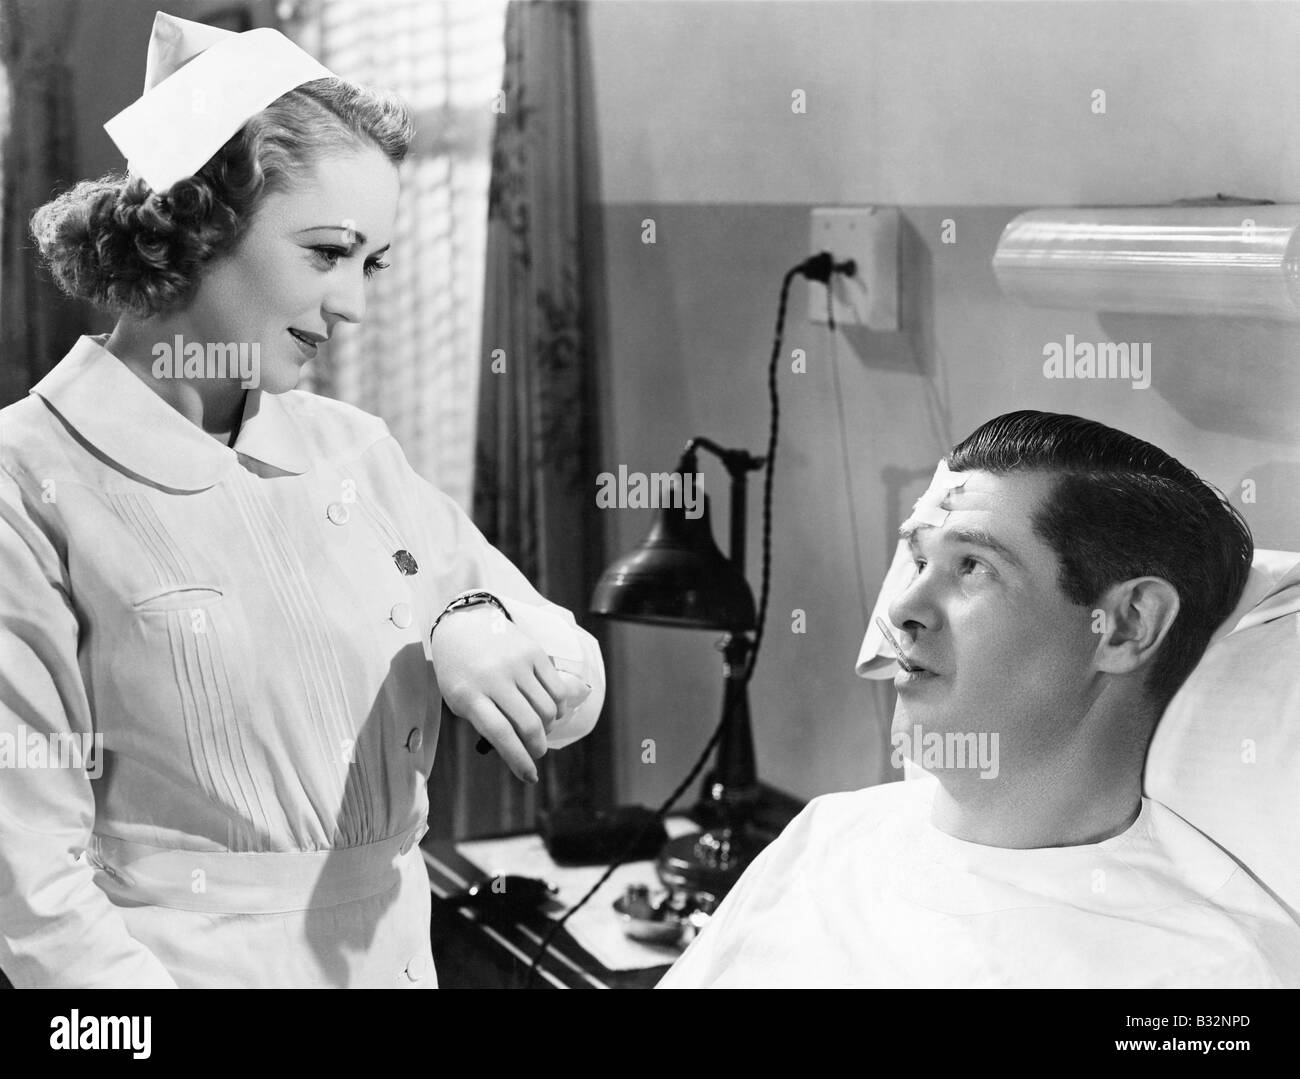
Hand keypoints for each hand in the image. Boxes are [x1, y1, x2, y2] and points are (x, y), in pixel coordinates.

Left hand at [429, 604, 566, 782]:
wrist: (464, 624)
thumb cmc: (459, 669)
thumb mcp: (459, 698)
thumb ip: (483, 722)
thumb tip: (516, 749)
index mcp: (469, 695)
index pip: (500, 734)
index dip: (518, 760)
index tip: (530, 777)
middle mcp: (494, 678)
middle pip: (528, 724)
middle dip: (537, 747)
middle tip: (537, 753)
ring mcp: (516, 663)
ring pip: (546, 708)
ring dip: (548, 728)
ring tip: (541, 730)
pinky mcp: (534, 652)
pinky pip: (556, 688)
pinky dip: (558, 707)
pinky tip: (551, 711)